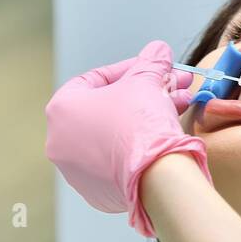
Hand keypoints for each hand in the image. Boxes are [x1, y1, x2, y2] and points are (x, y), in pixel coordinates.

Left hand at [45, 41, 209, 236]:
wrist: (155, 176)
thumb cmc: (140, 123)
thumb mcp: (146, 80)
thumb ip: (151, 62)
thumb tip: (158, 50)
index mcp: (61, 109)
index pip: (96, 79)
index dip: (130, 69)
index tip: (152, 68)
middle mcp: (60, 141)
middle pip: (110, 107)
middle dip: (146, 93)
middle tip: (172, 85)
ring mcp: (76, 170)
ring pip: (116, 134)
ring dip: (147, 116)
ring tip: (180, 105)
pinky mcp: (95, 191)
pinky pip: (118, 160)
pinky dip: (138, 146)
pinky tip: (165, 134)